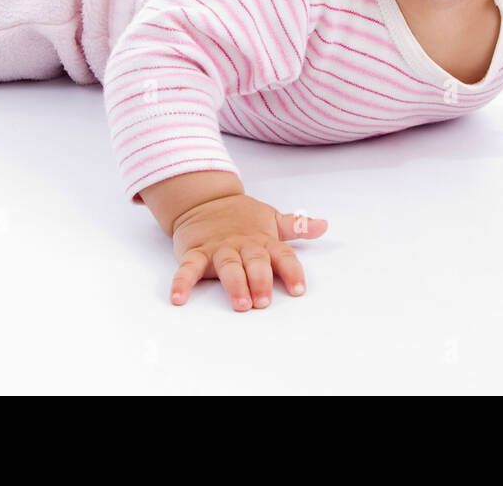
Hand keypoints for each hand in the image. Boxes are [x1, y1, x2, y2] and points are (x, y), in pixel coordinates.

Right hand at [168, 194, 327, 309]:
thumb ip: (296, 226)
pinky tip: (179, 298)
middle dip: (260, 281)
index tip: (298, 290)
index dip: (291, 272)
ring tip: (240, 304)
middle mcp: (243, 244)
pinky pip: (188, 267)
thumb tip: (324, 226)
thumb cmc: (241, 216)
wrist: (204, 199)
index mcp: (263, 240)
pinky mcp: (196, 251)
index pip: (282, 255)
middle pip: (255, 262)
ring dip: (234, 284)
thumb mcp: (271, 218)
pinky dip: (182, 282)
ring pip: (228, 266)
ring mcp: (219, 248)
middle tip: (263, 302)